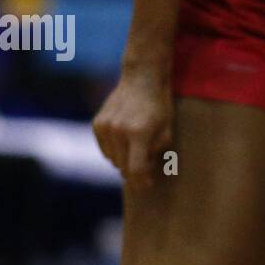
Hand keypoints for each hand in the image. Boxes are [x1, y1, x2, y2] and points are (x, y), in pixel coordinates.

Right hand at [92, 65, 173, 188]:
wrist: (142, 77)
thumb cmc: (160, 104)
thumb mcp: (167, 128)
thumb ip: (157, 150)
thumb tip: (144, 170)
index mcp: (139, 133)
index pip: (136, 169)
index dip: (142, 181)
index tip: (148, 186)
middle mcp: (119, 131)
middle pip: (123, 166)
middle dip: (135, 171)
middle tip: (146, 168)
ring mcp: (105, 127)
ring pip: (112, 159)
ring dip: (124, 160)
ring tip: (137, 148)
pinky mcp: (97, 124)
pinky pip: (105, 149)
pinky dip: (114, 150)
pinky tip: (125, 140)